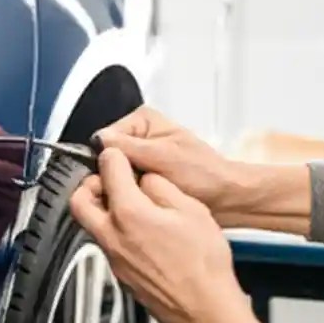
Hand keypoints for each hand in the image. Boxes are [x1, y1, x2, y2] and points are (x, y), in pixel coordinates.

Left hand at [70, 148, 270, 322]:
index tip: (119, 154)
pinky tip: (141, 231)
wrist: (206, 310)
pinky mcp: (121, 275)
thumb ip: (161, 187)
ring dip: (102, 208)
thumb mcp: (191, 210)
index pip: (108, 170)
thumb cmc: (203, 266)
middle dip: (91, 183)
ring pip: (91, 225)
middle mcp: (113, 237)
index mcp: (129, 214)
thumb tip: (147, 179)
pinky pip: (107, 245)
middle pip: (79, 200)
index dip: (114, 156)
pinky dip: (115, 230)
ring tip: (129, 203)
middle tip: (110, 179)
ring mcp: (114, 259)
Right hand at [94, 107, 242, 215]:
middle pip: (109, 158)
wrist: (224, 198)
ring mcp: (141, 157)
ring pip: (116, 174)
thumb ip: (129, 147)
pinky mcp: (144, 176)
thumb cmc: (204, 173)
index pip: (104, 138)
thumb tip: (99, 140)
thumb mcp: (163, 156)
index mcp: (142, 120)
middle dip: (118, 175)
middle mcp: (139, 136)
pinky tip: (143, 202)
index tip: (117, 175)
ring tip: (142, 196)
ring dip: (125, 187)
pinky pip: (126, 185)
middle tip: (134, 188)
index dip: (107, 160)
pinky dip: (132, 195)